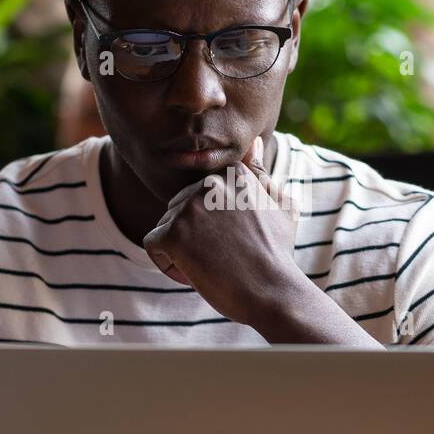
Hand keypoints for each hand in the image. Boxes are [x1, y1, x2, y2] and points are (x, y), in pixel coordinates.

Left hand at [143, 134, 302, 325]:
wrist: (273, 290)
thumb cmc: (277, 254)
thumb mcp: (279, 206)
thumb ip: (261, 174)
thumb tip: (255, 143)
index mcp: (233, 173)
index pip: (201, 194)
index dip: (213, 222)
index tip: (234, 240)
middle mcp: (210, 184)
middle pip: (180, 208)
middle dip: (194, 236)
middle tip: (225, 256)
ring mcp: (190, 207)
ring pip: (167, 227)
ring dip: (183, 251)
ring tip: (213, 266)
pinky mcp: (173, 233)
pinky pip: (153, 246)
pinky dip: (169, 265)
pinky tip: (195, 274)